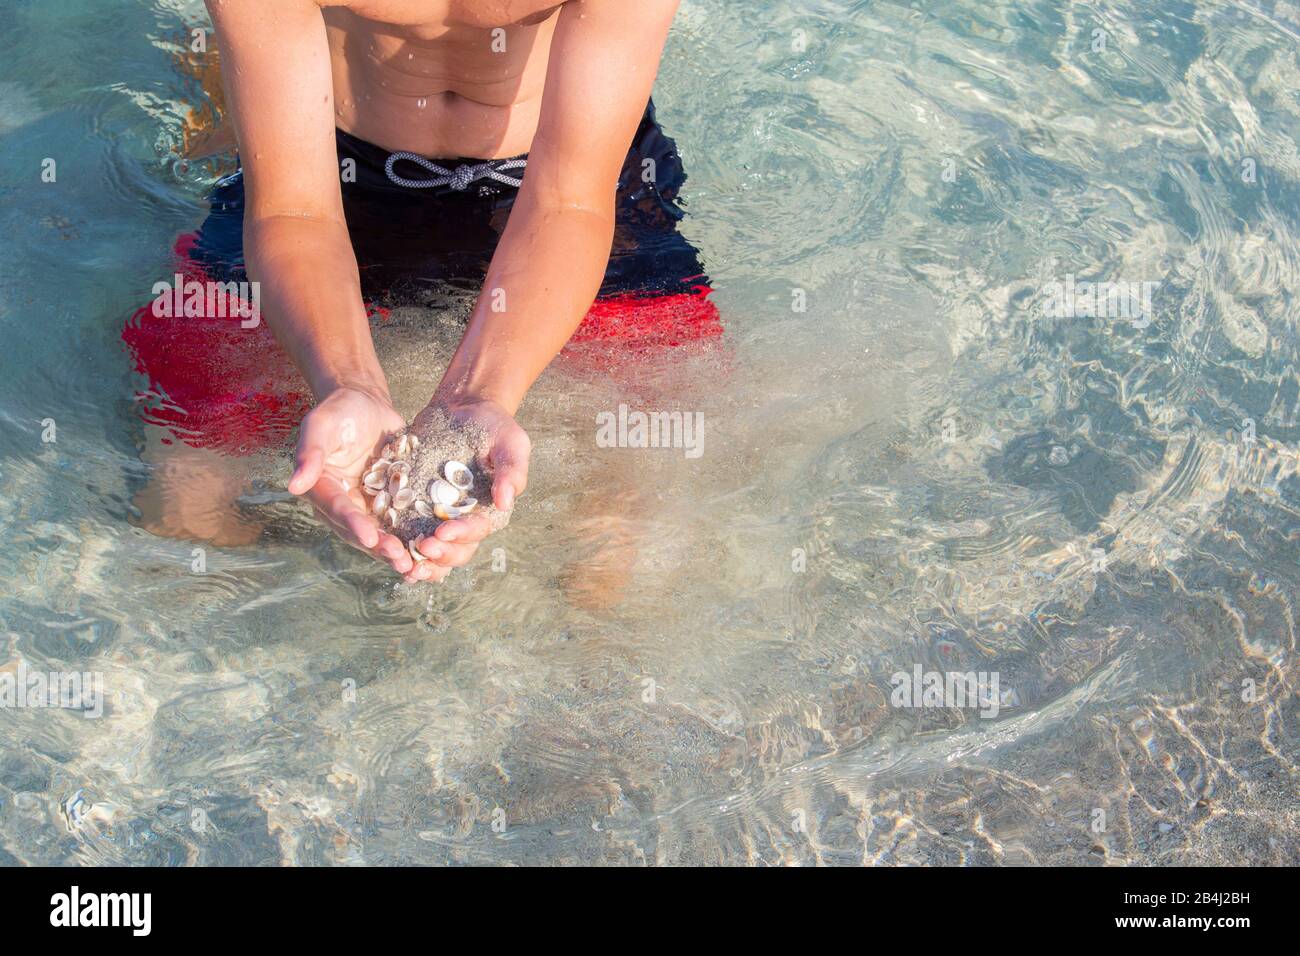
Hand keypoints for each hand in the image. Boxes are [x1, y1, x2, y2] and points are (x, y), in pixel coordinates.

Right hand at [288, 385, 415, 574]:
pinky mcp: (389, 504)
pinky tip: (431, 553)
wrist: (366, 404)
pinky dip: (412, 539)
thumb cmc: (340, 411)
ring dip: (396, 551)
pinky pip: (400, 525)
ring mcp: (366, 506)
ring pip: (380, 535)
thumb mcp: (322, 425)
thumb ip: (310, 452)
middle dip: (379, 547)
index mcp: (322, 488)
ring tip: (415, 565)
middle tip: (400, 559)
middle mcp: (342, 504)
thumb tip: (294, 485)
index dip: (353, 524)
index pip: (337, 509)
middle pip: (359, 530)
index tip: (370, 537)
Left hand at [401, 396, 530, 582]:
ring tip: (404, 561)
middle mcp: (461, 518)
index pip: (477, 530)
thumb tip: (505, 501)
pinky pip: (403, 528)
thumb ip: (512, 470)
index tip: (445, 531)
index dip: (462, 534)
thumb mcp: (511, 442)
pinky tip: (384, 545)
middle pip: (454, 549)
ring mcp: (435, 513)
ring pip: (429, 548)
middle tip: (423, 546)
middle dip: (439, 553)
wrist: (461, 408)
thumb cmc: (493, 426)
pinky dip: (396, 541)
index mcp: (488, 510)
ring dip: (418, 559)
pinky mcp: (412, 502)